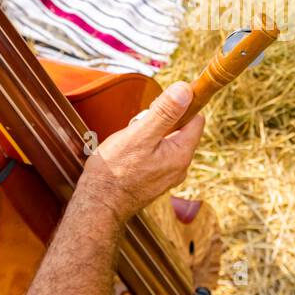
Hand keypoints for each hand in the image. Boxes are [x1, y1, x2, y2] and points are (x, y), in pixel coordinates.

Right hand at [74, 82, 204, 223]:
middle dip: (160, 122)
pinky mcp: (155, 181)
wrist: (98, 204)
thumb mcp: (139, 135)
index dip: (181, 106)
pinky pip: (156, 155)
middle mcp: (180, 167)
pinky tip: (127, 156)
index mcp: (181, 154)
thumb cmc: (115, 171)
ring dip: (150, 136)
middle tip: (137, 127)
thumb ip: (164, 112)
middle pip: (180, 130)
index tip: (159, 104)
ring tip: (129, 144)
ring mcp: (168, 176)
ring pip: (166, 142)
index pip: (196, 119)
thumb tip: (185, 90)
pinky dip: (144, 149)